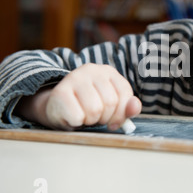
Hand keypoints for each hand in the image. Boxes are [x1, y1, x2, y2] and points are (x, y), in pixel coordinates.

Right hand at [17, 64, 141, 130]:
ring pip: (94, 110)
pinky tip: (71, 116)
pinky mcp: (60, 92)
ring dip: (90, 121)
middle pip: (110, 103)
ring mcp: (74, 78)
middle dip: (104, 118)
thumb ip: (126, 107)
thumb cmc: (88, 106)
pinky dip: (76, 123)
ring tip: (84, 116)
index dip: (121, 113)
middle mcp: (91, 69)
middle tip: (95, 117)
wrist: (57, 107)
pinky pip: (78, 117)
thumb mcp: (112, 106)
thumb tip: (135, 107)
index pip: (124, 93)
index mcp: (108, 71)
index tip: (114, 122)